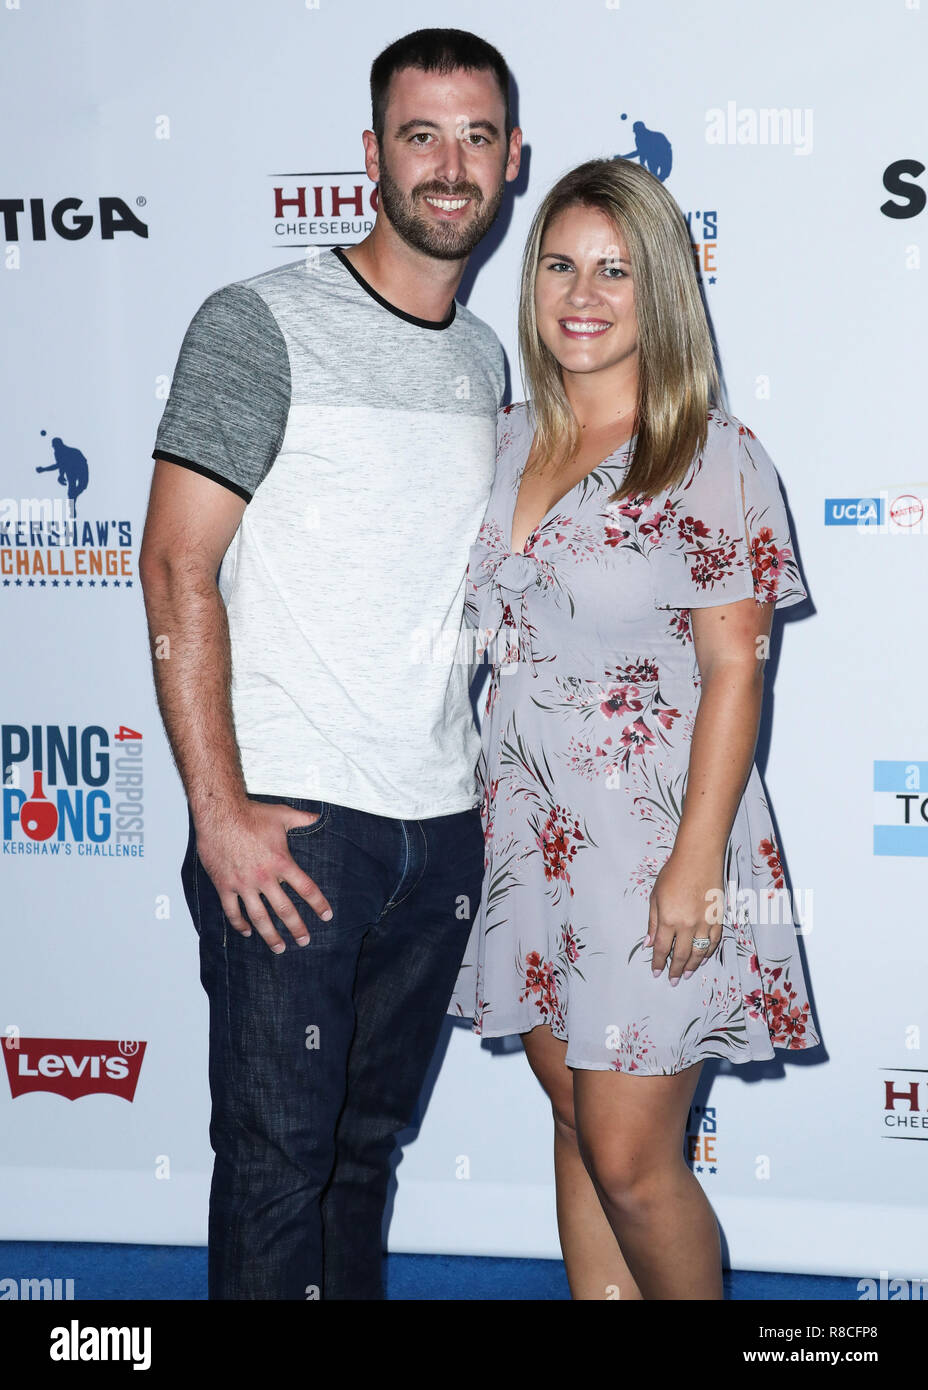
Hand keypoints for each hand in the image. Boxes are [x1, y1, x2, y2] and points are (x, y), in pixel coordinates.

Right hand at [194, 799, 332, 953]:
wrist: (219, 813)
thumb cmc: (251, 814)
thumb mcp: (282, 814)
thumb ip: (302, 818)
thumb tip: (318, 815)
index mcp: (281, 862)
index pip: (306, 888)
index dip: (318, 904)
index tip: (326, 916)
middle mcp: (264, 877)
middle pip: (284, 910)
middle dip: (296, 928)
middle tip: (304, 941)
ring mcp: (243, 884)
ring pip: (259, 917)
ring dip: (270, 935)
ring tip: (279, 948)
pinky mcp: (224, 885)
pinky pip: (232, 911)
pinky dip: (240, 924)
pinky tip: (247, 932)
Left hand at [646, 850, 722, 984]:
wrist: (698, 858)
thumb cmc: (673, 874)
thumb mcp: (655, 897)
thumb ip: (653, 923)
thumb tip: (650, 944)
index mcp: (669, 919)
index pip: (663, 948)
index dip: (659, 963)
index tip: (656, 973)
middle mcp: (687, 925)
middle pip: (681, 955)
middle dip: (675, 970)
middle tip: (672, 981)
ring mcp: (705, 923)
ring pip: (699, 952)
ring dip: (692, 965)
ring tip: (686, 974)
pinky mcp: (718, 918)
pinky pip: (714, 941)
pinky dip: (708, 952)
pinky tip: (703, 958)